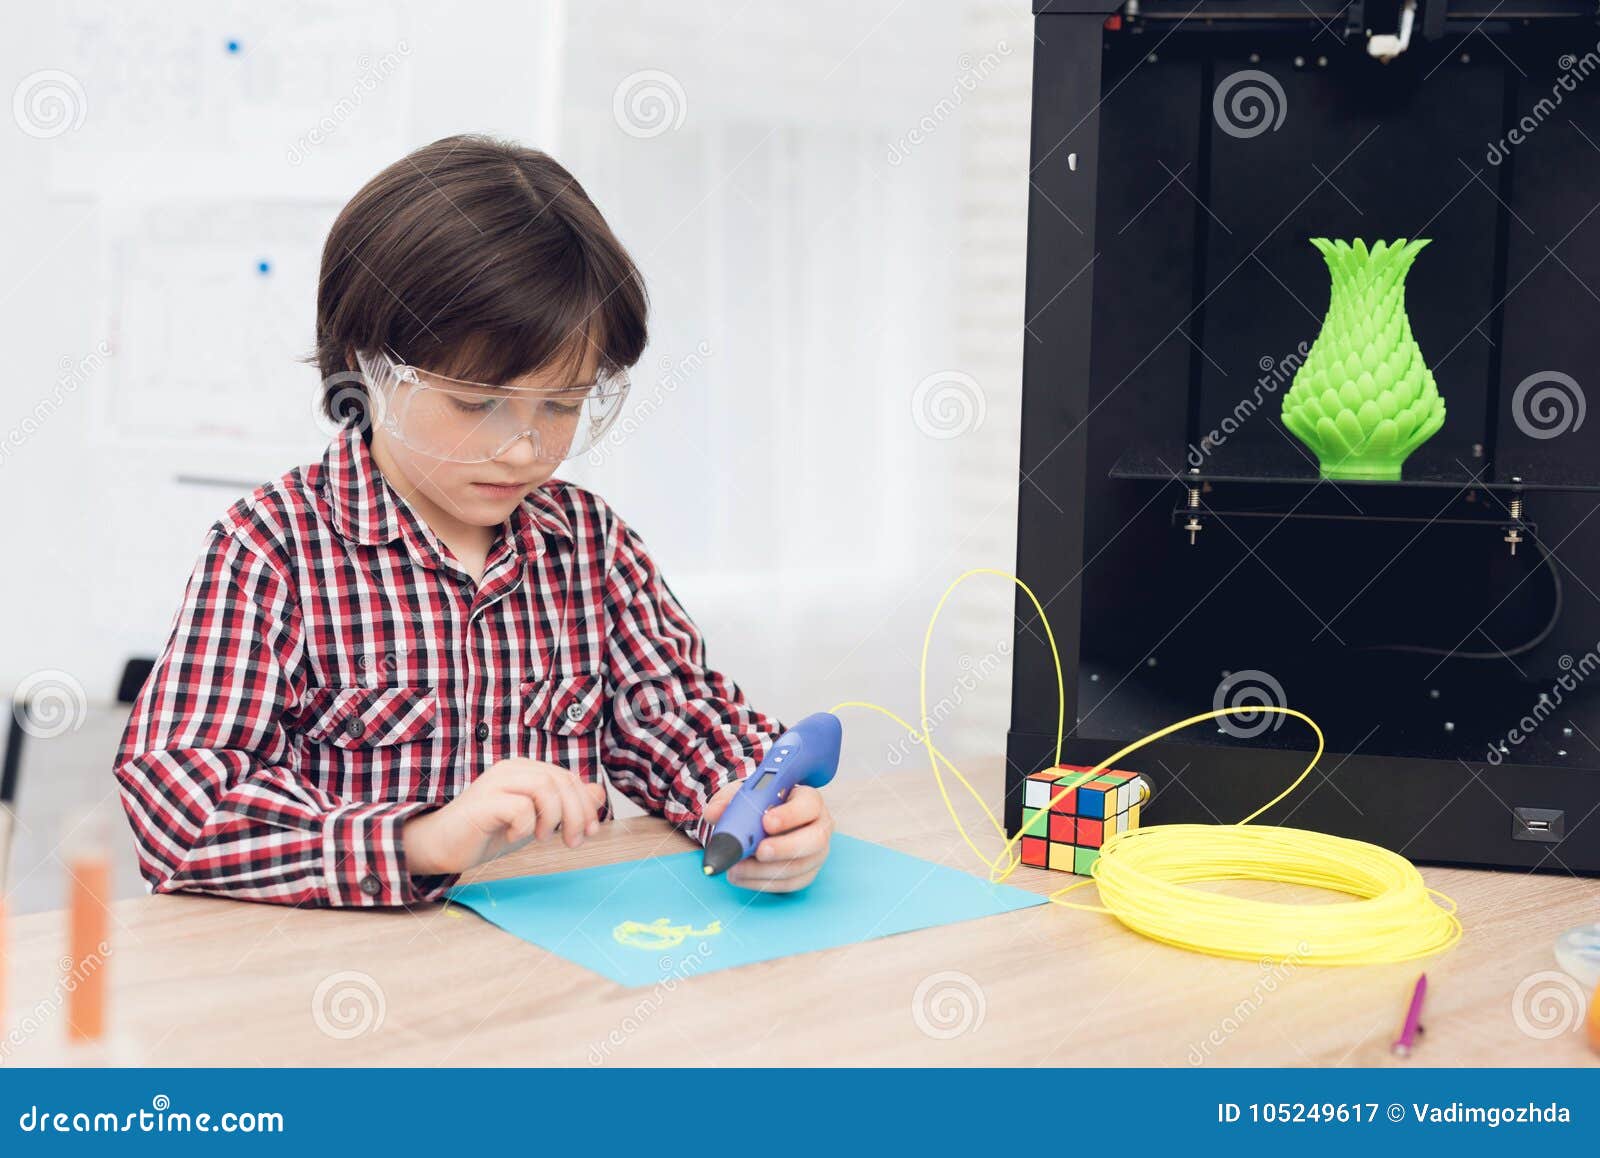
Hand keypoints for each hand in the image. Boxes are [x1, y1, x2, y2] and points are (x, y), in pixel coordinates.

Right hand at [402, 759, 605, 875]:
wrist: (443, 845)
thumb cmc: (489, 832)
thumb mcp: (536, 820)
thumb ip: (565, 806)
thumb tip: (598, 792)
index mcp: (526, 769)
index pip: (568, 778)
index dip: (586, 804)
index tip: (590, 831)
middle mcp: (512, 769)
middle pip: (560, 781)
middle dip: (575, 814)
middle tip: (572, 841)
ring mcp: (496, 782)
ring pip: (544, 787)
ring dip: (553, 818)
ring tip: (542, 838)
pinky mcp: (483, 802)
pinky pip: (519, 807)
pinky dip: (525, 827)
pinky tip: (514, 838)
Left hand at [700, 781, 832, 892]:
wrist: (763, 822)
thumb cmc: (759, 805)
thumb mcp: (743, 795)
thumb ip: (728, 801)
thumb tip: (714, 813)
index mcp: (808, 799)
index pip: (809, 804)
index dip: (790, 814)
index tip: (766, 821)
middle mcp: (819, 826)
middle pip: (814, 839)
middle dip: (784, 848)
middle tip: (759, 851)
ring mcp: (816, 852)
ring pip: (800, 866)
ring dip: (766, 871)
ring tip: (738, 868)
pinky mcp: (807, 873)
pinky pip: (790, 884)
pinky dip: (763, 883)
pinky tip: (742, 877)